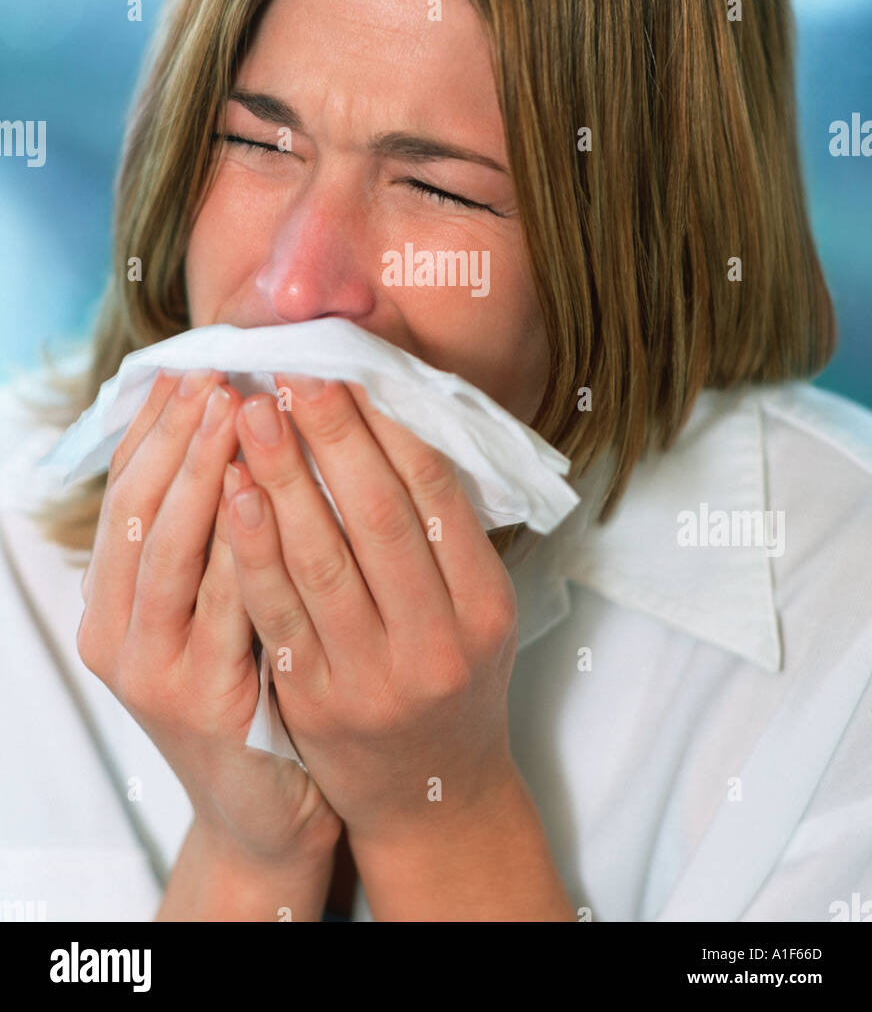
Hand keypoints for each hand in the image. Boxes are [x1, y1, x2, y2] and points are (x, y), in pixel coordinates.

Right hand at [77, 367, 341, 868]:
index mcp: (111, 604)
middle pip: (136, 512)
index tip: (187, 371)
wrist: (267, 804)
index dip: (153, 430)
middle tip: (215, 375)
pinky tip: (259, 491)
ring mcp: (153, 672)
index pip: (122, 495)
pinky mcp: (203, 700)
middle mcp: (117, 636)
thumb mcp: (216, 605)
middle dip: (177, 437)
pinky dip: (239, 541)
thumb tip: (238, 424)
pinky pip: (222, 603)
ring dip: (201, 473)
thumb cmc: (251, 684)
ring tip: (237, 410)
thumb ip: (215, 532)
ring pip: (169, 550)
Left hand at [225, 375, 519, 845]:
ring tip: (252, 414)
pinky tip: (233, 494)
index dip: (389, 425)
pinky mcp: (317, 704)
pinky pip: (279, 613)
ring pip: (322, 560)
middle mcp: (438, 642)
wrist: (433, 794)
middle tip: (292, 371)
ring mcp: (375, 678)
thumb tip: (390, 417)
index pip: (436, 493)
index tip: (348, 370)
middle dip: (333, 435)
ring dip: (283, 477)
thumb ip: (442, 532)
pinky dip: (252, 549)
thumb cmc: (452, 676)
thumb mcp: (476, 607)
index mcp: (486, 604)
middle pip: (379, 517)